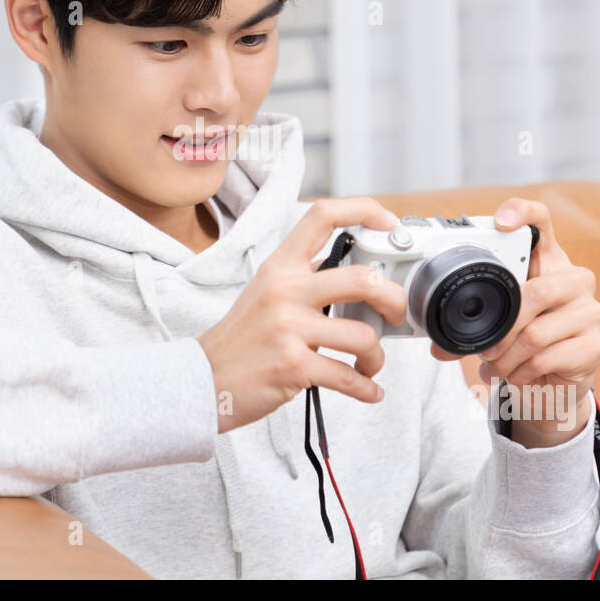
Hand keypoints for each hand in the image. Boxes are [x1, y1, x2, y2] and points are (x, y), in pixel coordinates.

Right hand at [198, 197, 407, 433]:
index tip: (388, 223)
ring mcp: (288, 328)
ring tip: (370, 364)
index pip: (323, 216)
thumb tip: (359, 278)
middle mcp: (285, 291)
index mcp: (280, 266)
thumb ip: (305, 279)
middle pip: (362, 279)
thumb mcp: (266, 292)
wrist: (203, 378)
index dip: (364, 210)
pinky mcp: (293, 366)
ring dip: (377, 356)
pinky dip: (367, 389)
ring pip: (362, 336)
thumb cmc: (241, 338)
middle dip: (394, 299)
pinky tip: (369, 390)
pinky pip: (349, 377)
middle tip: (396, 314)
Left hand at [429, 197, 599, 447]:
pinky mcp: (595, 345)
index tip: (501, 221)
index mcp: (548, 262)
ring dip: (508, 358)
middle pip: (536, 292)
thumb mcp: (498, 324)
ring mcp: (590, 311)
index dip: (523, 213)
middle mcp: (575, 280)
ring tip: (499, 366)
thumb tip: (437, 346)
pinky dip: (523, 373)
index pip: (542, 223)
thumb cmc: (522, 342)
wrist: (552, 381)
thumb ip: (471, 326)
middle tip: (487, 348)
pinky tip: (519, 374)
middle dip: (503, 329)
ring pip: (536, 333)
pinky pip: (548, 358)